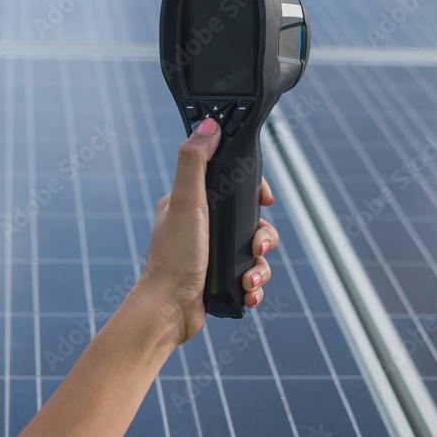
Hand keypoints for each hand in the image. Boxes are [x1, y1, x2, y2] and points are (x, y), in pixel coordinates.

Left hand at [136, 118, 279, 346]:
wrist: (168, 311)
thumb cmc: (174, 256)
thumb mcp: (186, 201)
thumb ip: (195, 161)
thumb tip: (209, 124)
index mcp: (190, 203)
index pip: (232, 185)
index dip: (255, 191)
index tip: (267, 200)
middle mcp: (200, 227)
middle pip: (251, 221)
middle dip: (263, 237)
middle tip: (257, 248)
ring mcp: (210, 254)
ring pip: (254, 252)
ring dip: (261, 267)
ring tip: (250, 278)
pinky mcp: (218, 279)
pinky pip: (249, 277)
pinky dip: (254, 285)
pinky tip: (248, 293)